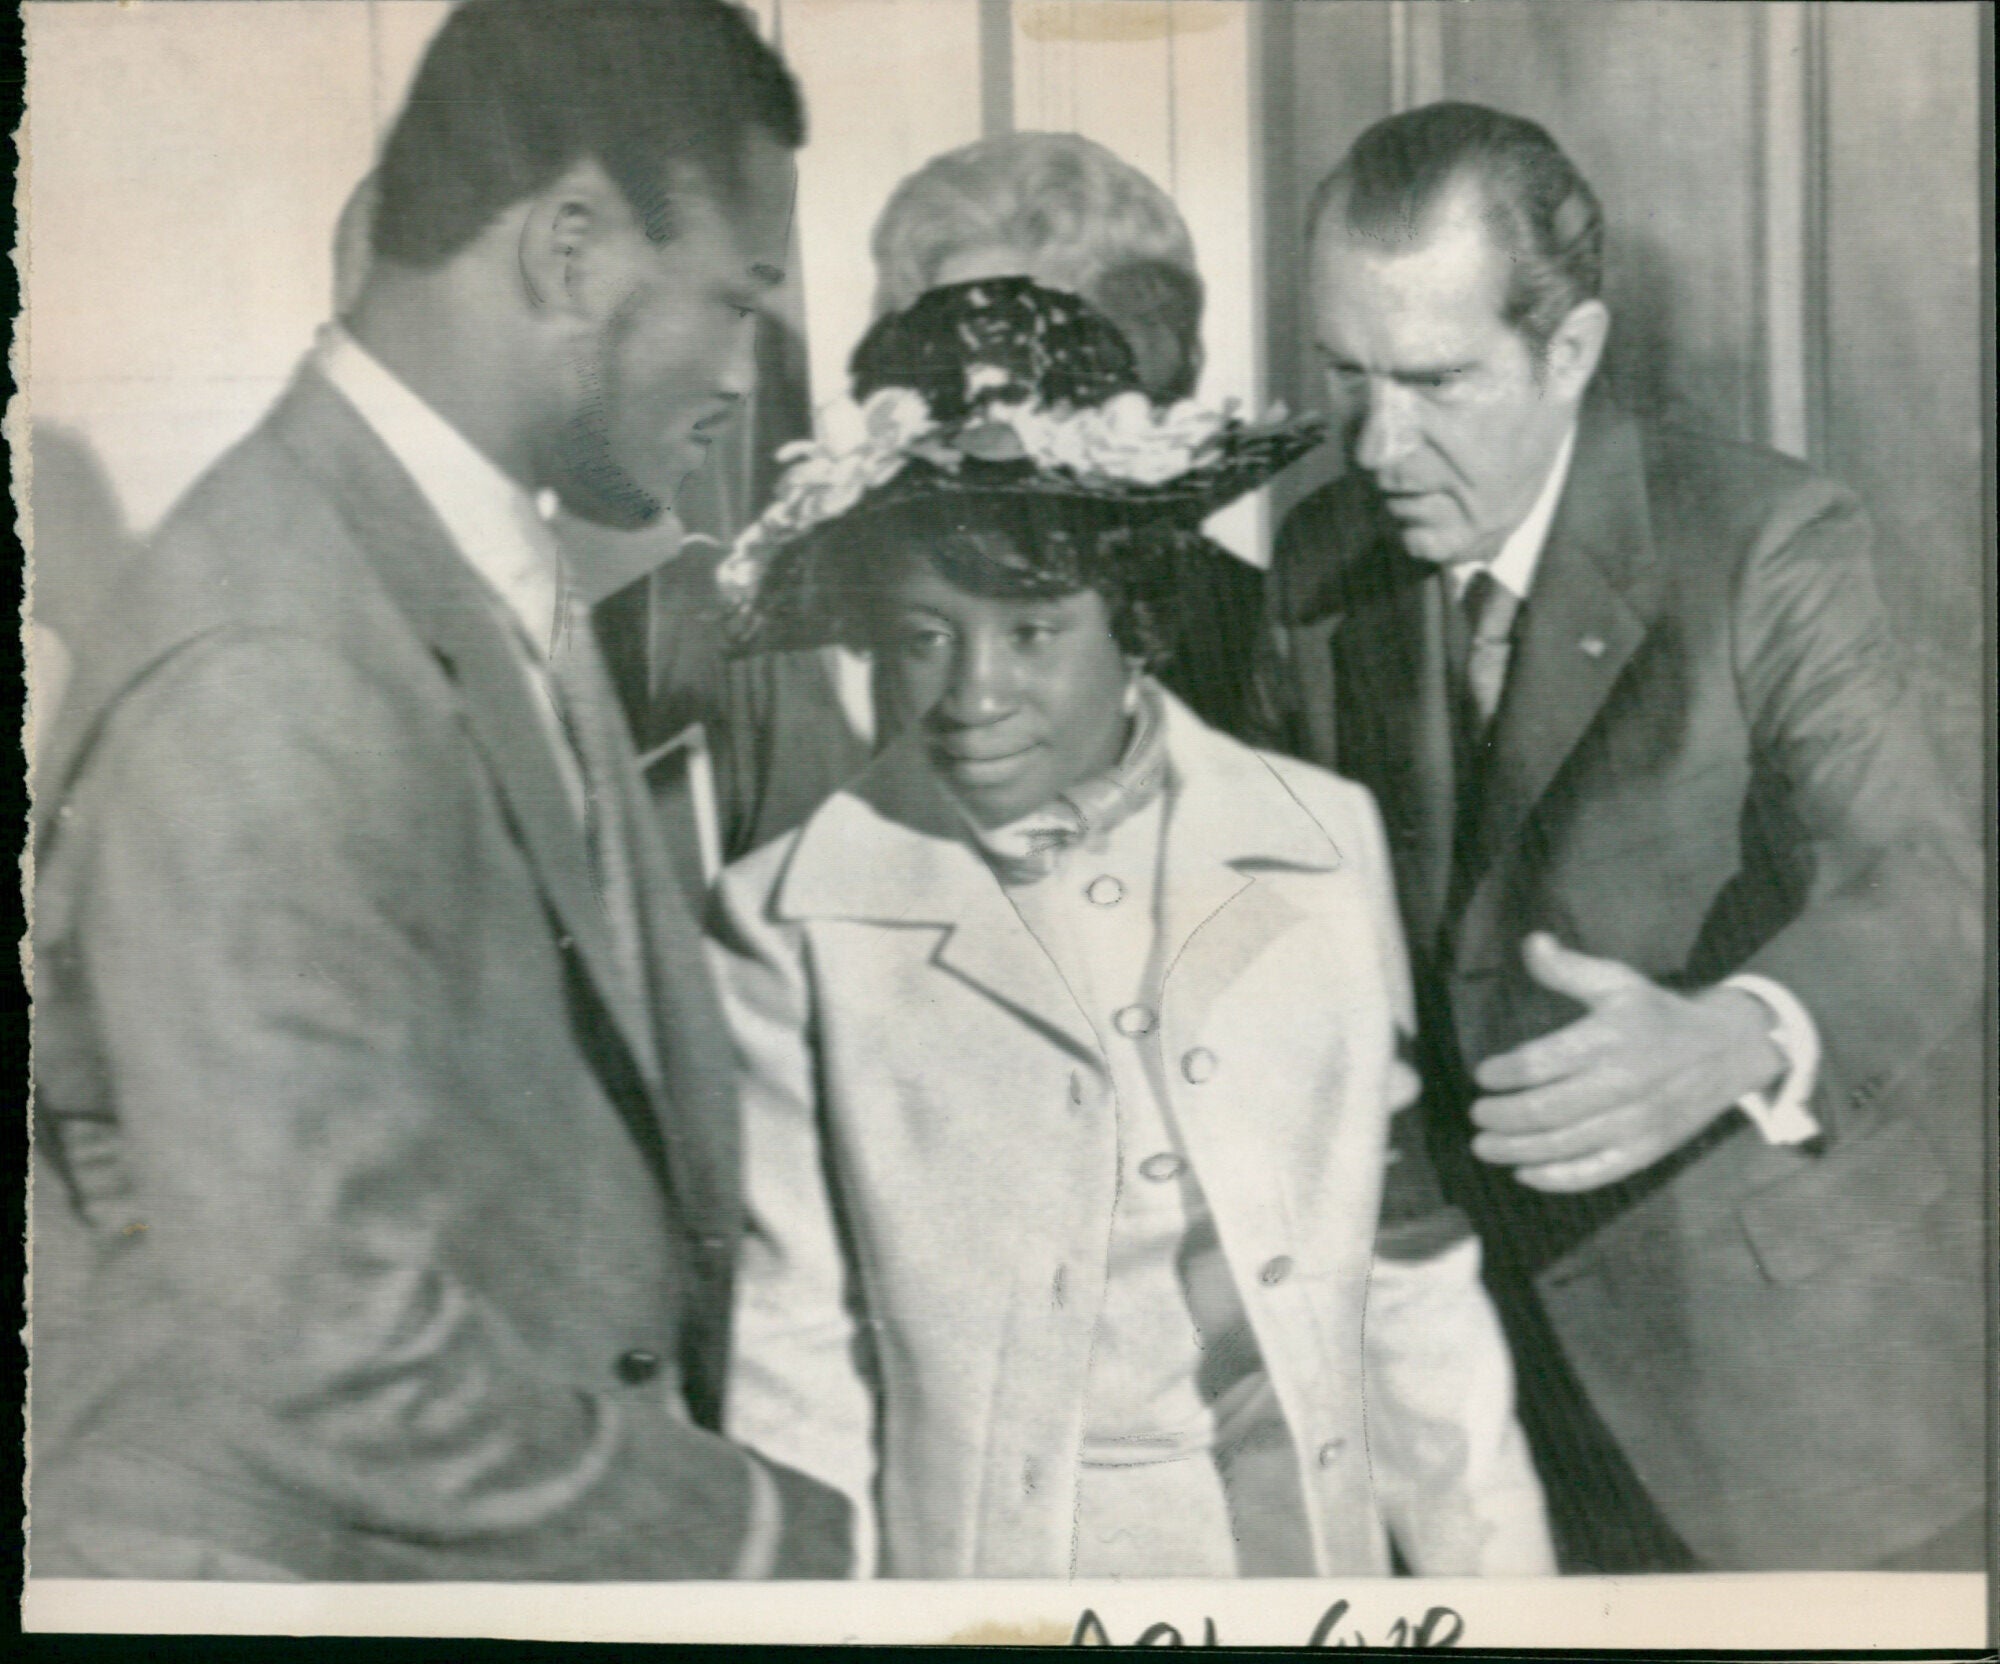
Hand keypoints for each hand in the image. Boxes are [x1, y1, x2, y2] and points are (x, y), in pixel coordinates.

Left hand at [1469, 933, 1784, 1192]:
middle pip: (1545, 1110)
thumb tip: (1531, 942)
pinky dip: (1556, 1178)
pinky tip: (1526, 1172)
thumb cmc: (1659, 1015)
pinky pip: (1595, 1173)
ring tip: (1485, 1146)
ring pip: (1563, 1146)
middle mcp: (1622, 1085)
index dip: (1503, 1073)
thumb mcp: (1618, 982)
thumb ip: (1569, 969)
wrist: (1728, 1051)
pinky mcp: (1646, 1152)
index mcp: (1610, 1039)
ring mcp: (1636, 1124)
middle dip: (1501, 1116)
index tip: (1482, 1074)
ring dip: (1515, 1150)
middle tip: (1477, 1114)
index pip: (1541, 1062)